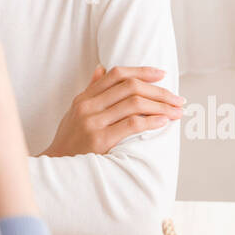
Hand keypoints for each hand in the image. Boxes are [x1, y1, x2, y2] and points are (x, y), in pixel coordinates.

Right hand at [43, 65, 184, 156]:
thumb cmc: (70, 139)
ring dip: (160, 106)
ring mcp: (93, 122)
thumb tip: (101, 69)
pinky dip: (150, 120)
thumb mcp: (75, 111)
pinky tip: (163, 121)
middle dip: (159, 91)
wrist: (56, 165)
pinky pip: (131, 124)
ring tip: (176, 111)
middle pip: (130, 87)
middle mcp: (88, 106)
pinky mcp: (100, 140)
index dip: (141, 71)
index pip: (116, 74)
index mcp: (84, 97)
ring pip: (134, 103)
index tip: (162, 74)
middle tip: (177, 98)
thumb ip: (90, 91)